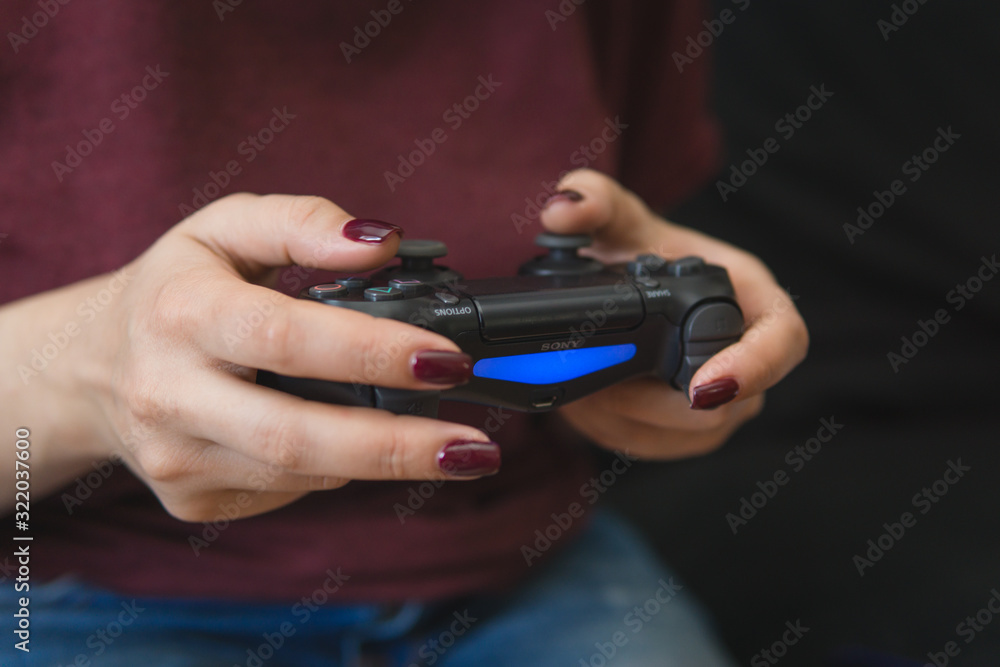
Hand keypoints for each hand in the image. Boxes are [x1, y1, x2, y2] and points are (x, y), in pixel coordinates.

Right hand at [73, 194, 497, 520]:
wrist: (94, 366)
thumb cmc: (176, 287)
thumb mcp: (224, 227)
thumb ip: (302, 223)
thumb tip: (381, 243)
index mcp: (182, 313)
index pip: (288, 338)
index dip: (375, 352)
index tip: (448, 361)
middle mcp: (169, 395)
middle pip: (297, 436)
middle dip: (398, 447)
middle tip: (476, 447)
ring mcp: (177, 459)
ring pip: (303, 474)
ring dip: (383, 460)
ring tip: (444, 445)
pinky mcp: (191, 500)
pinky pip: (288, 491)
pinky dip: (336, 467)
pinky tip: (354, 441)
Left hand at [539, 170, 808, 458]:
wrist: (616, 292)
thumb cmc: (636, 254)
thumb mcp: (616, 221)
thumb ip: (593, 202)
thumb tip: (565, 211)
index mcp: (750, 298)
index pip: (784, 341)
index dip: (753, 368)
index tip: (702, 387)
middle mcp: (748, 356)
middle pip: (724, 407)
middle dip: (651, 401)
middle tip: (597, 380)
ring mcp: (724, 401)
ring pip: (684, 435)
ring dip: (626, 417)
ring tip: (586, 382)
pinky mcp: (690, 431)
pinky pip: (658, 447)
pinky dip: (616, 429)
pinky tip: (590, 400)